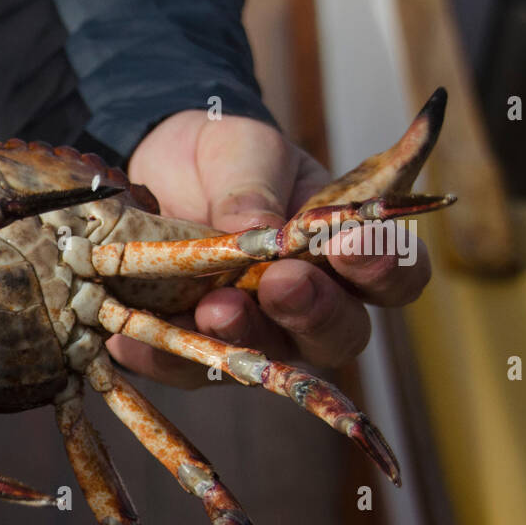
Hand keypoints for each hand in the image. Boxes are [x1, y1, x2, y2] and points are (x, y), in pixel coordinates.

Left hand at [112, 111, 431, 387]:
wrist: (155, 168)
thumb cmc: (224, 158)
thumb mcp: (243, 154)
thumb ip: (255, 189)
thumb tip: (257, 228)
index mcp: (345, 254)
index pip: (394, 277)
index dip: (383, 267)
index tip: (353, 242)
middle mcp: (311, 308)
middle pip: (338, 335)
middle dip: (311, 311)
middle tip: (281, 283)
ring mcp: (255, 338)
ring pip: (264, 361)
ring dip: (242, 337)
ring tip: (215, 308)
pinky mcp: (192, 355)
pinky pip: (181, 370)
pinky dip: (159, 356)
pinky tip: (131, 340)